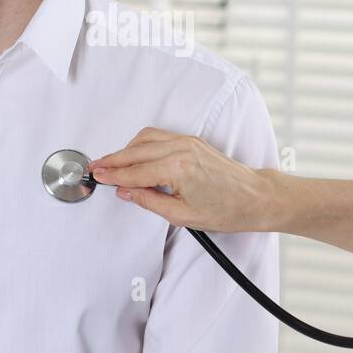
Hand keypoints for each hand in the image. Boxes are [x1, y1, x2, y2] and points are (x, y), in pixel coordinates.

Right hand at [88, 128, 277, 233]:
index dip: (113, 176)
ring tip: (112, 163)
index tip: (98, 177)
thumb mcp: (183, 215)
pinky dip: (142, 143)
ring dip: (126, 150)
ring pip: (146, 138)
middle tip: (97, 168)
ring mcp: (188, 141)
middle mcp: (182, 149)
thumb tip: (126, 192)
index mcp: (178, 169)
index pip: (136, 172)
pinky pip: (159, 136)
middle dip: (113, 160)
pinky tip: (134, 153)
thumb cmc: (228, 209)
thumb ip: (149, 201)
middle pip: (136, 151)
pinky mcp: (192, 140)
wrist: (256, 197)